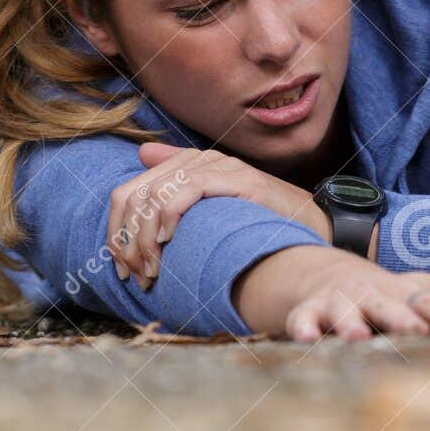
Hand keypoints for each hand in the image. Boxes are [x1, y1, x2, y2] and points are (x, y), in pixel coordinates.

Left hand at [107, 142, 328, 288]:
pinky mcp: (239, 179)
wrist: (312, 227)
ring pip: (155, 195)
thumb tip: (142, 154)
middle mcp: (202, 159)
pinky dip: (170, 217)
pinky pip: (185, 190)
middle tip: (137, 276)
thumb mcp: (213, 212)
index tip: (123, 269)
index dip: (117, 232)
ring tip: (154, 270)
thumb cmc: (260, 224)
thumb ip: (178, 185)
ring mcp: (221, 167)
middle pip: (135, 194)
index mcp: (190, 164)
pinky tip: (172, 241)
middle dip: (127, 241)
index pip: (129, 192)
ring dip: (146, 239)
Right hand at [233, 243, 429, 340]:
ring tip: (357, 338)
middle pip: (393, 309)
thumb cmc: (409, 298)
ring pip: (347, 316)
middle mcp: (382, 297)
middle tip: (417, 333)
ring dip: (351, 325)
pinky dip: (303, 330)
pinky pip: (304, 322)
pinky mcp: (311, 314)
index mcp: (418, 295)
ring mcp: (345, 305)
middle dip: (404, 321)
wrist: (339, 281)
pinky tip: (305, 340)